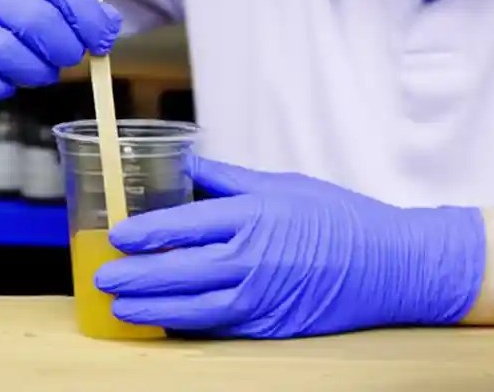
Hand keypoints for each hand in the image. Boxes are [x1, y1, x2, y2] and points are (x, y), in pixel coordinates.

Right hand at [0, 0, 121, 100]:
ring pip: (4, 52)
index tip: (102, 39)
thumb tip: (108, 26)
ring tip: (45, 71)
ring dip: (37, 71)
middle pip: (33, 20)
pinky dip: (4, 86)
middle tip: (71, 56)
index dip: (88, 16)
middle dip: (64, 47)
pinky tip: (11, 78)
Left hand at [95, 157, 486, 338]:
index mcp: (254, 215)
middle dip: (135, 276)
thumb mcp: (283, 183)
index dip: (146, 233)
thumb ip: (229, 180)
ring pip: (193, 308)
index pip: (185, 225)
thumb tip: (187, 164)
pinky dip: (188, 327)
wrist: (389, 264)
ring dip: (152, 309)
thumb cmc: (338, 217)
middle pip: (179, 270)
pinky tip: (165, 324)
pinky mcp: (271, 326)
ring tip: (121, 308)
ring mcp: (261, 297)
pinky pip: (220, 328)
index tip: (118, 236)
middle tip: (103, 277)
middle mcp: (253, 257)